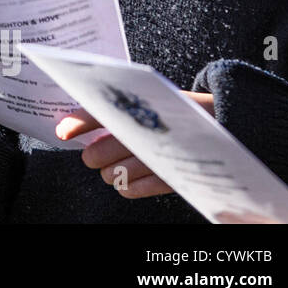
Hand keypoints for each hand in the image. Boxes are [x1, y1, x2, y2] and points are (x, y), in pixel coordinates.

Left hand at [57, 92, 213, 198]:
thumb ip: (108, 110)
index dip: (79, 122)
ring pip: (118, 171)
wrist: (224, 116)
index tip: (63, 132)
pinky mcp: (176, 173)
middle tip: (93, 156)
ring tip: (112, 170)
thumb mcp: (143, 100)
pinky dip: (129, 187)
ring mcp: (163, 151)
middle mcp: (150, 127)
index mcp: (140, 102)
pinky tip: (126, 184)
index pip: (100, 110)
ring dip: (110, 172)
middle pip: (105, 148)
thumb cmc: (170, 110)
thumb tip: (68, 126)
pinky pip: (140, 187)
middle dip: (95, 155)